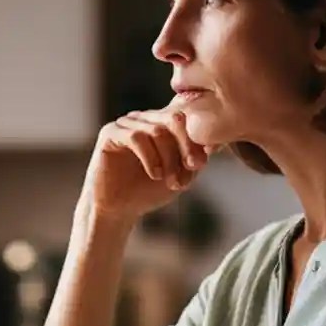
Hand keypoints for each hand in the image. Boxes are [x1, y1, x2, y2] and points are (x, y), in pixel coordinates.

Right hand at [84, 100, 212, 222]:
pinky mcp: (110, 133)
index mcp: (163, 123)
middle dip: (187, 145)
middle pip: (175, 118)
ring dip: (169, 158)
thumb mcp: (182, 174)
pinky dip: (150, 157)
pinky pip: (136, 136)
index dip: (199, 136)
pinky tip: (155, 175)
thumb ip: (196, 156)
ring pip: (157, 130)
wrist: (118, 210)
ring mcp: (127, 123)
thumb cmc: (149, 191)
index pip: (187, 115)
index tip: (202, 162)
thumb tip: (215, 142)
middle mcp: (145, 118)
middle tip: (192, 168)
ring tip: (172, 181)